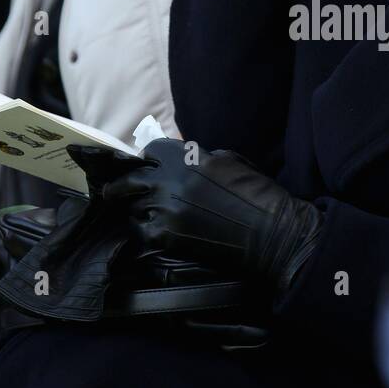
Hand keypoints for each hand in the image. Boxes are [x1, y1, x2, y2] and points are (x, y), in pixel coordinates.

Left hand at [70, 139, 323, 291]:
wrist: (272, 232)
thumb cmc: (257, 194)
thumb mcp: (228, 159)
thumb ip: (197, 157)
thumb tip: (177, 160)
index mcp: (187, 155)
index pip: (150, 152)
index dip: (147, 161)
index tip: (145, 169)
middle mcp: (169, 178)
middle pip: (130, 179)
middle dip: (123, 186)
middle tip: (116, 192)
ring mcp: (164, 207)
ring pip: (132, 206)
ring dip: (137, 210)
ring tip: (144, 215)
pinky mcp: (164, 235)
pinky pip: (140, 231)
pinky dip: (144, 231)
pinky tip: (154, 233)